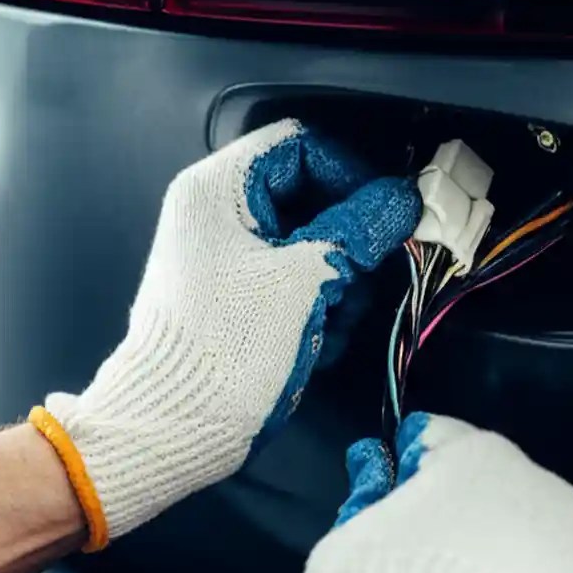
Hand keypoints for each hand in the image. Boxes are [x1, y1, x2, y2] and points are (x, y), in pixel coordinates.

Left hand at [33, 119, 420, 550]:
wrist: (174, 425)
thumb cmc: (223, 351)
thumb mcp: (306, 280)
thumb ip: (360, 230)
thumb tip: (399, 200)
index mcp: (218, 190)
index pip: (302, 147)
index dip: (352, 175)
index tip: (384, 213)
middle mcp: (216, 213)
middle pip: (311, 197)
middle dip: (348, 240)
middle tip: (364, 275)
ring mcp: (224, 256)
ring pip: (309, 243)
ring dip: (338, 281)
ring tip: (335, 319)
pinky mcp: (235, 296)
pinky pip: (292, 280)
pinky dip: (316, 305)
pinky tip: (318, 338)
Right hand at [297, 413, 572, 572]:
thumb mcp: (344, 546)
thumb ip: (371, 502)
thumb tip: (379, 483)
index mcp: (482, 463)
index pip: (447, 443)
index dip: (415, 470)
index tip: (396, 497)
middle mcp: (553, 497)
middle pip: (509, 500)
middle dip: (476, 526)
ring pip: (555, 557)